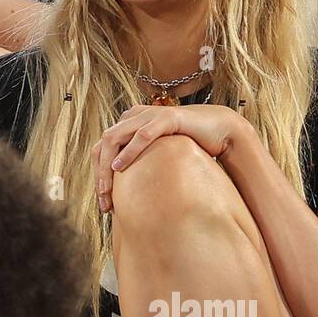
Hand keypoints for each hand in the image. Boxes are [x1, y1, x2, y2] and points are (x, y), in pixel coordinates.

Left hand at [91, 103, 248, 212]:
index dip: (97, 174)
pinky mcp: (166, 118)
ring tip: (107, 189)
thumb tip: (126, 193)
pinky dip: (128, 151)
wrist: (220, 130)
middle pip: (104, 144)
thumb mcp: (157, 155)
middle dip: (99, 174)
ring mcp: (149, 114)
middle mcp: (135, 115)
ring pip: (115, 138)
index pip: (102, 148)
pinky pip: (142, 135)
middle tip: (103, 200)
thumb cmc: (189, 145)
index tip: (103, 201)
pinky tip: (120, 167)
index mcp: (129, 122)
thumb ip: (141, 164)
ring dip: (107, 165)